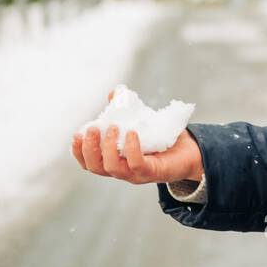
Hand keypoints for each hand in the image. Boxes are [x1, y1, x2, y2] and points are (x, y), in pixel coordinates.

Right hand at [71, 89, 203, 184]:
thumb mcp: (140, 122)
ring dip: (108, 147)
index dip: (79, 151)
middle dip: (89, 148)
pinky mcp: (152, 172)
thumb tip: (115, 92)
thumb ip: (125, 110)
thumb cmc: (161, 138)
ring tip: (113, 127)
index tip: (77, 133)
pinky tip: (132, 133)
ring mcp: (135, 174)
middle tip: (93, 128)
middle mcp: (122, 170)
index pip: (89, 162)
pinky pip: (137, 165)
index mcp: (114, 160)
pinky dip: (131, 149)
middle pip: (95, 167)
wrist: (189, 151)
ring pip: (112, 168)